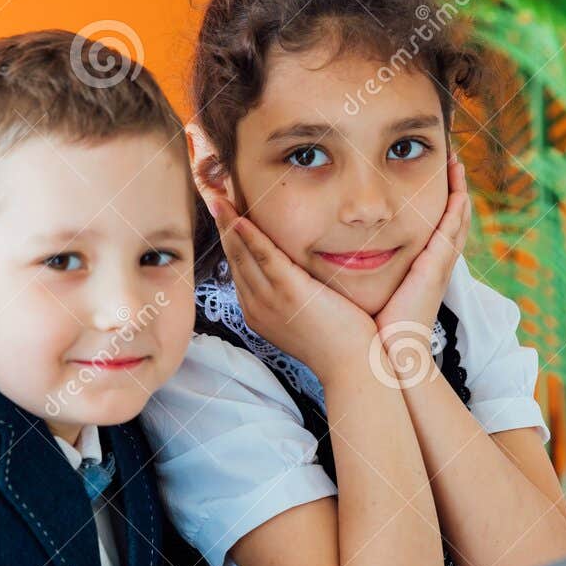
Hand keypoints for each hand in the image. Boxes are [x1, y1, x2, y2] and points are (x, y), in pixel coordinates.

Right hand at [206, 194, 375, 385]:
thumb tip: (299, 280)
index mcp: (259, 313)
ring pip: (242, 254)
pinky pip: (263, 256)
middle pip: (234, 258)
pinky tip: (238, 215)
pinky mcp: (289, 292)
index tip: (225, 216)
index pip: (240, 269)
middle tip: (213, 197)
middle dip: (222, 227)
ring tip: (219, 197)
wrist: (351, 367)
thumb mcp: (306, 320)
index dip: (231, 240)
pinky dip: (249, 234)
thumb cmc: (338, 345)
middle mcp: (257, 307)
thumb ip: (295, 298)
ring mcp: (270, 300)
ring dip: (229, 223)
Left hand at [374, 154, 470, 347]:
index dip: (433, 202)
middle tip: (450, 156)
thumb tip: (332, 258)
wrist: (388, 355)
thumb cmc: (373, 330)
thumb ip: (357, 273)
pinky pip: (453, 227)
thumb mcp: (367, 292)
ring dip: (459, 188)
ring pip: (457, 217)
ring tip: (456, 159)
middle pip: (450, 217)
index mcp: (419, 268)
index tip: (425, 176)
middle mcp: (434, 263)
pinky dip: (458, 204)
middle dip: (452, 188)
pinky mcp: (437, 266)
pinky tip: (457, 183)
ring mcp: (439, 264)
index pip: (430, 227)